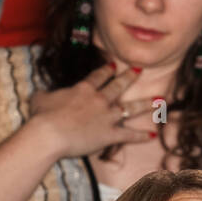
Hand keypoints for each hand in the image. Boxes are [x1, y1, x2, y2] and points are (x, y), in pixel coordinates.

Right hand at [29, 64, 156, 159]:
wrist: (50, 133)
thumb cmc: (42, 116)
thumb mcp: (40, 98)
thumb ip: (45, 94)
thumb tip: (41, 94)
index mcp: (83, 89)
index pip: (99, 76)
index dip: (107, 69)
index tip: (114, 64)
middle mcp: (99, 100)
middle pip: (119, 86)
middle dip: (130, 77)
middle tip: (140, 70)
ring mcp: (107, 117)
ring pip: (131, 108)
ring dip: (147, 104)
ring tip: (161, 100)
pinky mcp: (110, 135)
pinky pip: (129, 135)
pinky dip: (141, 136)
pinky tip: (152, 135)